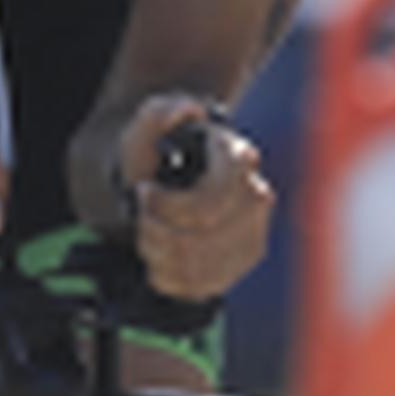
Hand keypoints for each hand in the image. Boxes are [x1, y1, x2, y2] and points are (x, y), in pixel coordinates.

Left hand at [118, 96, 270, 303]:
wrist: (157, 181)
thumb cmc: (154, 153)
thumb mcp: (145, 125)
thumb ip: (159, 111)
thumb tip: (186, 110)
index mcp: (239, 158)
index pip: (211, 198)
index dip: (166, 203)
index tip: (143, 191)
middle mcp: (256, 196)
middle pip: (202, 232)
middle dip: (158, 228)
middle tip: (139, 215)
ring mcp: (252, 232)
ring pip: (198, 260)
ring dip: (158, 249)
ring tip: (145, 233)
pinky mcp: (239, 263)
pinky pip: (199, 285)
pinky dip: (165, 274)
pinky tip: (156, 256)